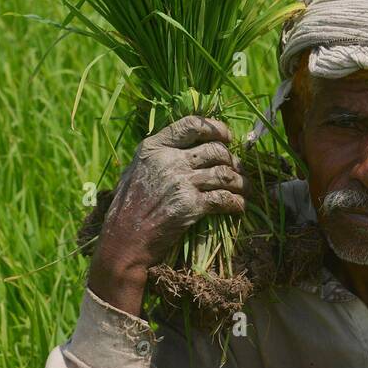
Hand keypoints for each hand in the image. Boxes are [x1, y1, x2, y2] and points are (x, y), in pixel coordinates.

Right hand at [87, 116, 246, 314]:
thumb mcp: (135, 170)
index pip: (192, 124)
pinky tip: (240, 206)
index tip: (227, 136)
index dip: (216, 128)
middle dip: (232, 159)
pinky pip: (224, 198)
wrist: (123, 242)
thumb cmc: (126, 208)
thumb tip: (188, 146)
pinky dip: (237, 202)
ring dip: (240, 181)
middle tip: (237, 168)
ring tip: (245, 187)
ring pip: (224, 173)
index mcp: (154, 147)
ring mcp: (181, 182)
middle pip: (215, 149)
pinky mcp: (191, 206)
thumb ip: (158, 155)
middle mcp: (169, 160)